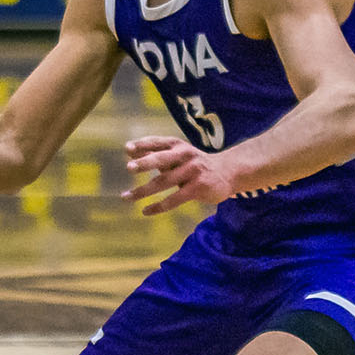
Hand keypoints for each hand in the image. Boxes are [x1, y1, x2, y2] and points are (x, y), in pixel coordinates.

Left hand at [121, 136, 236, 215]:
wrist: (228, 172)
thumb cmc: (195, 163)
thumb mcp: (178, 154)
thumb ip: (156, 153)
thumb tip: (129, 151)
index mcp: (178, 146)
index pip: (158, 143)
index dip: (143, 145)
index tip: (127, 149)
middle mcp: (185, 156)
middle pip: (162, 159)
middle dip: (145, 163)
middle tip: (129, 167)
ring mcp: (192, 172)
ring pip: (164, 182)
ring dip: (143, 190)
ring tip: (126, 196)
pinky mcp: (198, 188)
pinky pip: (174, 199)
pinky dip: (158, 206)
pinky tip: (145, 211)